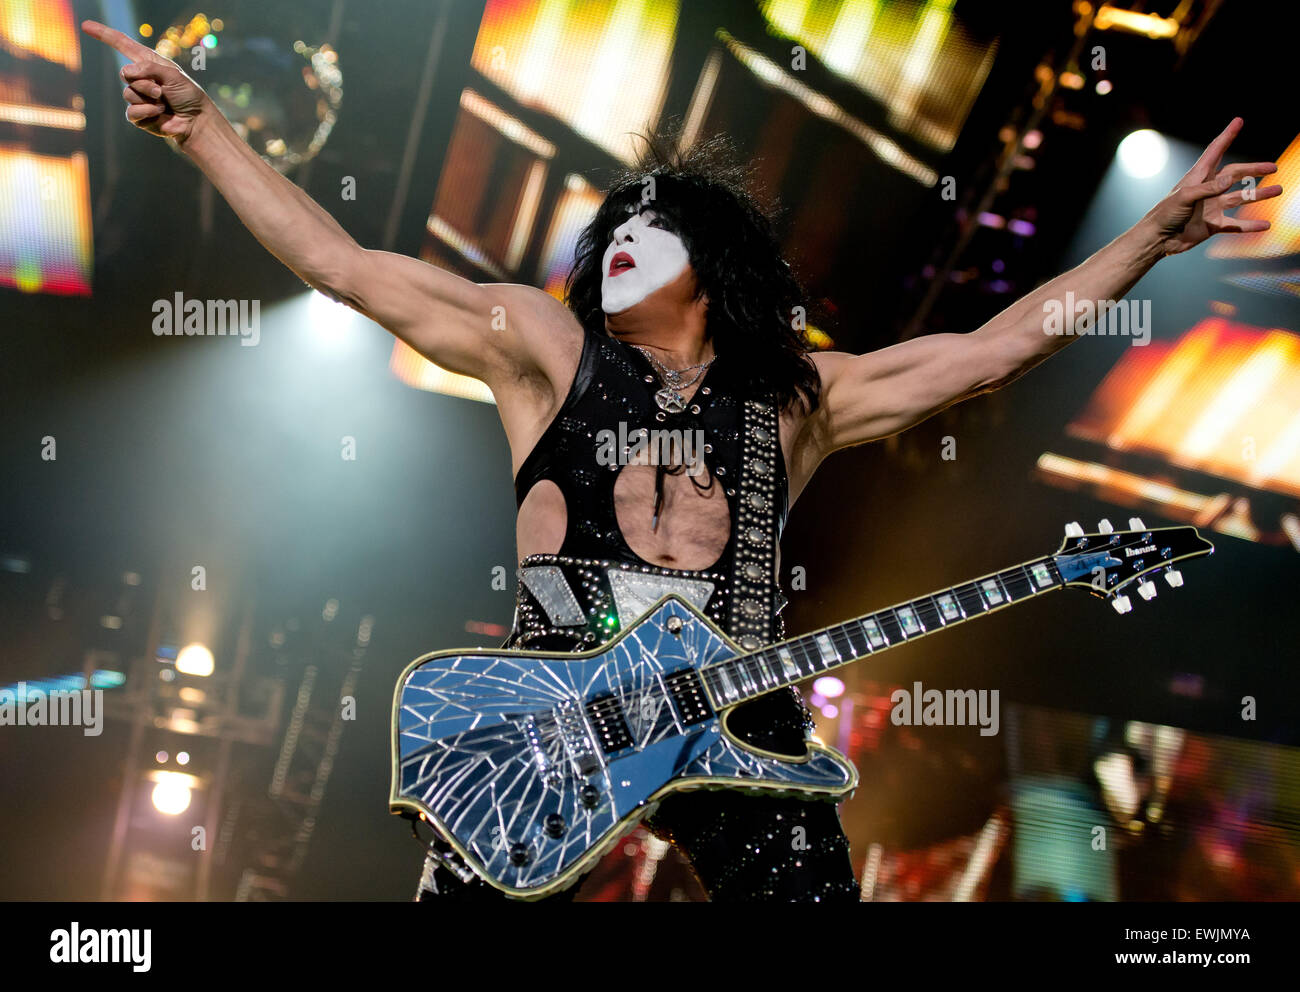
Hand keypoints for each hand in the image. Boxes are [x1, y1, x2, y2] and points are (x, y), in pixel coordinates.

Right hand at [81, 19, 211, 142]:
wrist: (196, 121)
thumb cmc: (188, 95)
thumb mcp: (172, 75)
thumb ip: (149, 68)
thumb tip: (127, 73)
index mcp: (148, 63)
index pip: (122, 45)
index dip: (104, 35)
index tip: (86, 26)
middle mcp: (141, 78)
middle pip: (124, 74)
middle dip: (144, 83)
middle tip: (162, 91)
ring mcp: (138, 97)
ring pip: (128, 93)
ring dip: (148, 99)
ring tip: (164, 103)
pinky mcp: (138, 115)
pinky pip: (131, 111)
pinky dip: (147, 112)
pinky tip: (159, 113)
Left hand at [1143, 118, 1281, 255]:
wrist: (1156, 240)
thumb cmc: (1164, 214)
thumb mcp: (1184, 197)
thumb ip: (1207, 188)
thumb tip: (1230, 179)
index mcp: (1198, 177)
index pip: (1215, 151)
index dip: (1227, 136)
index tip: (1238, 121)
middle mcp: (1208, 190)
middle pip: (1235, 174)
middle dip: (1254, 170)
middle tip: (1273, 168)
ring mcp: (1212, 207)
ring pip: (1240, 198)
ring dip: (1259, 195)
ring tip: (1278, 190)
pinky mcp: (1213, 225)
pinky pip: (1236, 224)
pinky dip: (1250, 225)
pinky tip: (1265, 225)